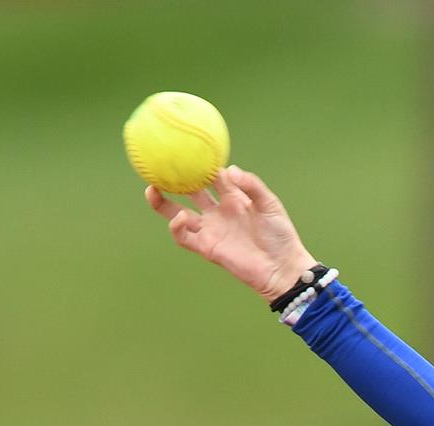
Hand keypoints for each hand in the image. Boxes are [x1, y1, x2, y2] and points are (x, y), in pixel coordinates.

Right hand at [146, 165, 317, 301]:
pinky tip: (180, 218)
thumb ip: (251, 185)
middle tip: (160, 165)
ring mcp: (211, 229)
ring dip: (163, 203)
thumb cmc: (280, 235)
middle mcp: (218, 211)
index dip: (202, 164)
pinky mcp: (207, 248)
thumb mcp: (270, 204)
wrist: (282, 267)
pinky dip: (177, 227)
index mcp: (233, 198)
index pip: (213, 176)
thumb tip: (228, 169)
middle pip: (190, 192)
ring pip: (179, 213)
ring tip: (151, 189)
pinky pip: (184, 237)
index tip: (191, 150)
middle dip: (175, 179)